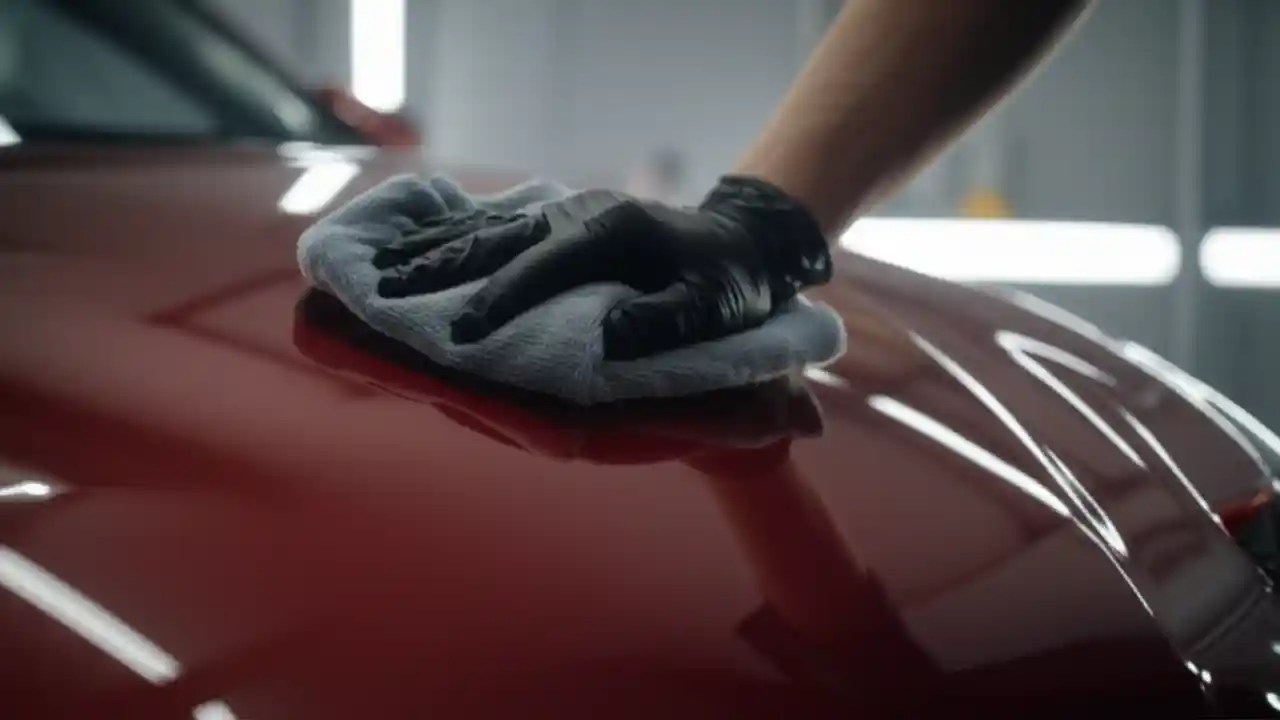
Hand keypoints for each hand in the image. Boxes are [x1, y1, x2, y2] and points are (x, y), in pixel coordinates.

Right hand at [374, 176, 832, 359]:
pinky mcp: (563, 220)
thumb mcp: (710, 306)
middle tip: (384, 294)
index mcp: (610, 231)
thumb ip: (663, 322)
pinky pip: (499, 225)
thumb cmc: (725, 283)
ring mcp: (567, 212)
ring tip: (381, 270)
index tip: (457, 335)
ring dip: (435, 249)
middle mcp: (578, 214)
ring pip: (488, 228)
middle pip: (497, 241)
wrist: (740, 241)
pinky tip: (418, 244)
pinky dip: (455, 234)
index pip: (540, 268)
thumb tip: (609, 339)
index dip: (497, 301)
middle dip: (439, 269)